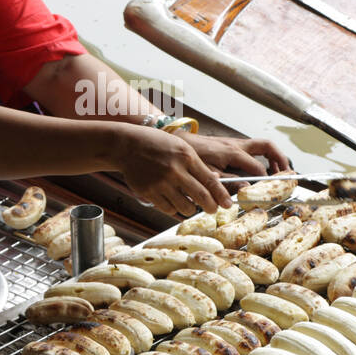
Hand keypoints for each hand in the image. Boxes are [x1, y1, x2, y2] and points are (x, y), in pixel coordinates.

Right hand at [112, 126, 229, 215]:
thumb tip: (214, 180)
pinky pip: (168, 209)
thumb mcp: (181, 148)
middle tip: (213, 209)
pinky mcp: (149, 193)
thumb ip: (197, 165)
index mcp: (187, 157)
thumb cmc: (157, 145)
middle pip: (201, 197)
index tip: (228, 204)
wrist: (127, 146)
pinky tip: (173, 201)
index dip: (222, 196)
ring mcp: (161, 183)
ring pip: (185, 207)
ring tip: (190, 204)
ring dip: (191, 209)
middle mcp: (175, 171)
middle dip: (211, 207)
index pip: (210, 181)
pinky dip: (174, 208)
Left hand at [182, 133, 291, 178]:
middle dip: (280, 159)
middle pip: (267, 147)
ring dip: (274, 157)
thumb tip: (246, 188)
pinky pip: (254, 148)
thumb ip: (227, 182)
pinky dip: (263, 157)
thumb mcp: (208, 173)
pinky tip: (260, 169)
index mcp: (233, 152)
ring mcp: (236, 143)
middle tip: (287, 174)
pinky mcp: (232, 145)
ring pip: (263, 146)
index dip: (267, 181)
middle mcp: (237, 145)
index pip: (258, 168)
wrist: (180, 141)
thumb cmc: (191, 156)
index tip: (271, 191)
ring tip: (279, 173)